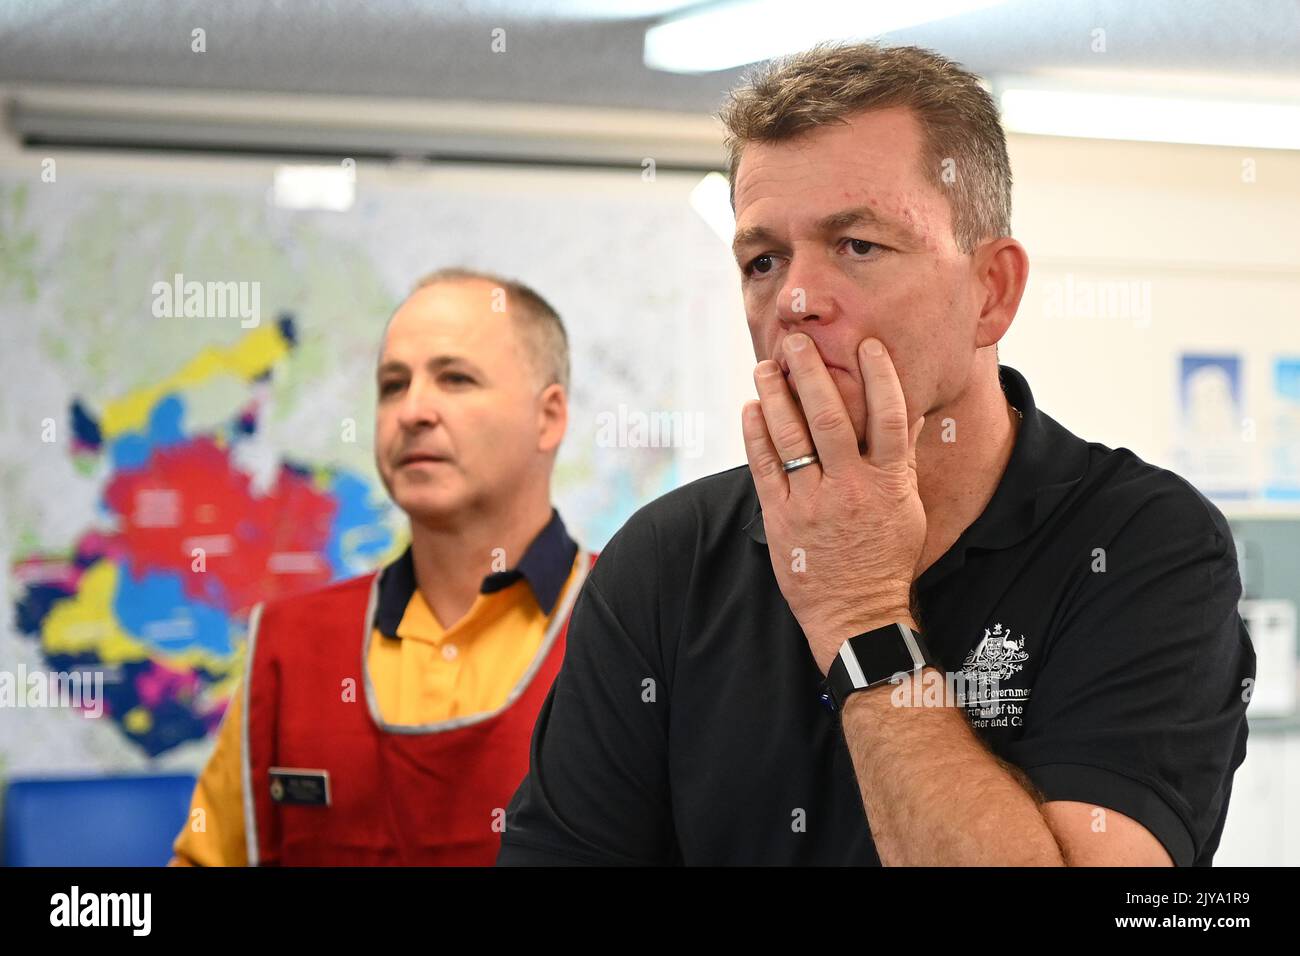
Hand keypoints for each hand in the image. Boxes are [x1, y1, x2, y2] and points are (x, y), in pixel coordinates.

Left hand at [741, 333, 925, 673]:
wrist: (858, 613)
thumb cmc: (887, 558)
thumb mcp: (908, 508)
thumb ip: (904, 461)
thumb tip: (910, 415)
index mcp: (890, 481)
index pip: (890, 417)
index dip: (879, 376)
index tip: (866, 344)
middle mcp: (852, 487)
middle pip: (830, 417)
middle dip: (810, 374)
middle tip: (795, 342)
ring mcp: (815, 502)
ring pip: (791, 438)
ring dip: (775, 396)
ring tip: (765, 367)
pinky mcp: (783, 517)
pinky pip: (766, 468)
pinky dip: (757, 435)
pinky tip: (751, 410)